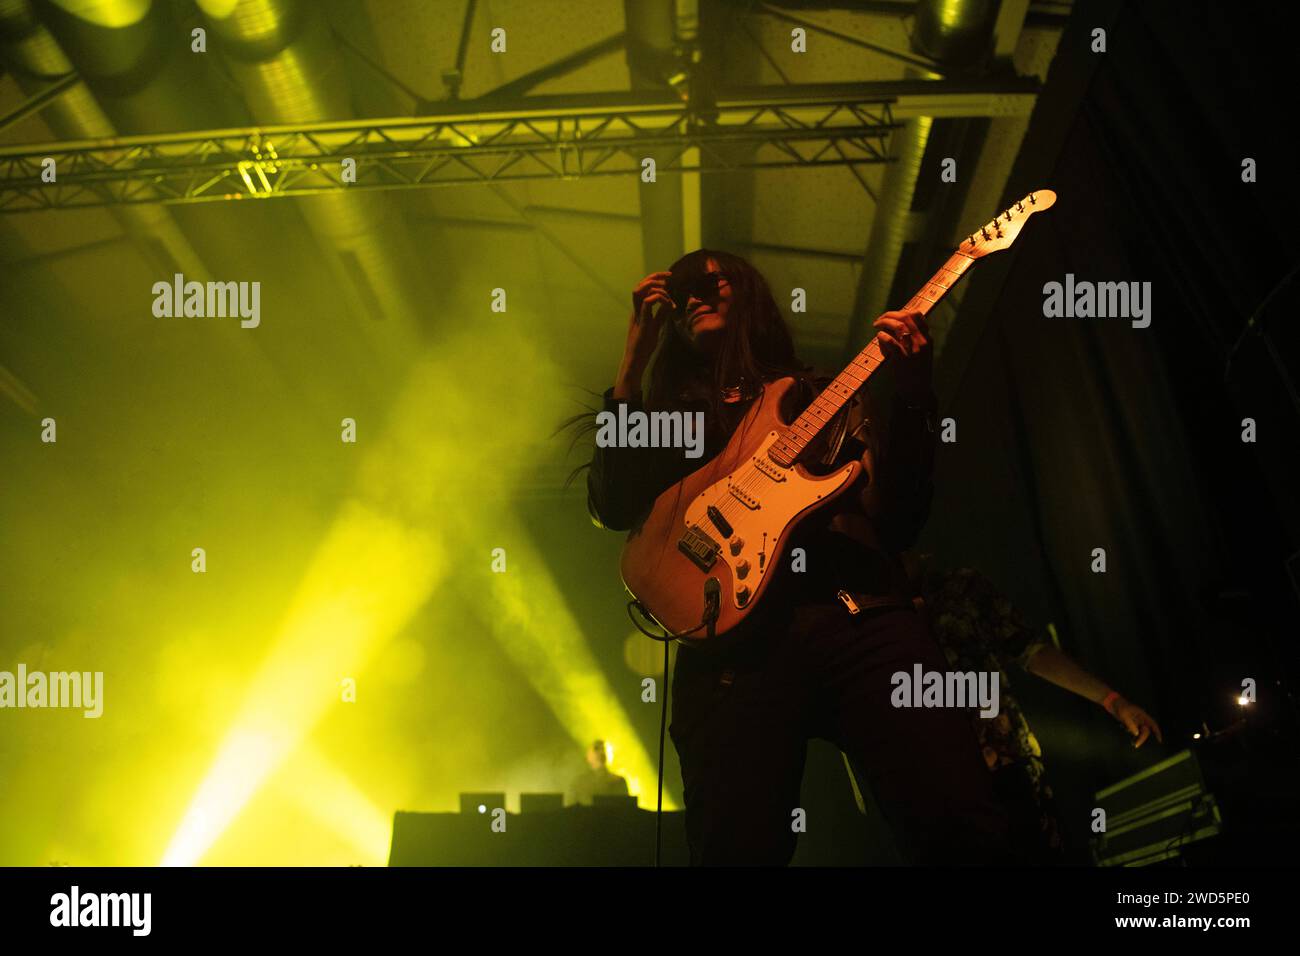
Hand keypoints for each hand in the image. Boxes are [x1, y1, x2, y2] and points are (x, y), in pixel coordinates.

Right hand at [616, 271, 673, 394]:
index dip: (654, 279)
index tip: (668, 278)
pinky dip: (657, 299)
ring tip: (666, 290)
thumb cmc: (644, 345)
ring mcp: (637, 316)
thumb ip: (661, 315)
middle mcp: (635, 310)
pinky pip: (647, 304)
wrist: (636, 360)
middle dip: (654, 277)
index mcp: (638, 310)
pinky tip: (667, 303)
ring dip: (654, 287)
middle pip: (639, 286)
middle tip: (669, 277)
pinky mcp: (642, 323)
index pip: (642, 288)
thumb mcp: (655, 327)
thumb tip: (670, 304)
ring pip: (639, 291)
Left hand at [873, 309, 932, 402]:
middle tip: (879, 320)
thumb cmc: (916, 372)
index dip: (902, 312)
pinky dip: (882, 336)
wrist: (917, 391)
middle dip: (889, 315)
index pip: (917, 315)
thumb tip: (894, 326)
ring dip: (884, 322)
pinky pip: (890, 340)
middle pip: (906, 317)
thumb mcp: (921, 352)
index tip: (892, 316)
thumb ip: (913, 339)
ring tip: (876, 326)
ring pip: (898, 326)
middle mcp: (922, 342)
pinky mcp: (902, 358)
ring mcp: (912, 350)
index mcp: (927, 339)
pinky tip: (879, 337)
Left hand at [1107, 696, 1163, 747]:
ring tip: (1132, 743)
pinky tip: (1126, 733)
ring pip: (1139, 731)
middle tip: (1136, 745)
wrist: (1111, 702)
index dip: (1157, 732)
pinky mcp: (1129, 722)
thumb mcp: (1124, 715)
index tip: (1159, 741)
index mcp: (1142, 715)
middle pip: (1145, 730)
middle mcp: (1140, 718)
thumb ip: (1131, 724)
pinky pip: (1133, 730)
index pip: (1153, 724)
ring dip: (1137, 738)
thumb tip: (1137, 734)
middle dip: (1142, 738)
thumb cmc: (1119, 706)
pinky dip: (1131, 733)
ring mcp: (1135, 721)